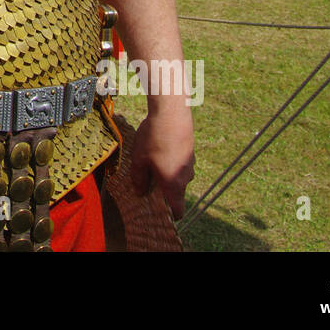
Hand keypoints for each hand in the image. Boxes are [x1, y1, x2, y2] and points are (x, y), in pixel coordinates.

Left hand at [130, 104, 194, 219]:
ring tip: (150, 162)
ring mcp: (190, 164)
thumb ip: (139, 179)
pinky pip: (180, 163)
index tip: (158, 213)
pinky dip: (171, 161)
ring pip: (177, 176)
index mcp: (174, 185)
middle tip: (146, 183)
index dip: (170, 215)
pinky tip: (158, 149)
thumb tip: (139, 192)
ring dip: (166, 173)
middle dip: (162, 191)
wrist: (172, 114)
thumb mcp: (139, 160)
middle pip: (176, 192)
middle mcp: (185, 177)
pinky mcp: (190, 151)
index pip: (178, 210)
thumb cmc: (154, 139)